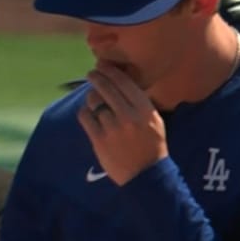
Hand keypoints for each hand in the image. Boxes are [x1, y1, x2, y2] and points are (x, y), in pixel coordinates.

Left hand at [77, 62, 167, 185]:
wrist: (146, 175)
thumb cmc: (151, 146)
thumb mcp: (155, 121)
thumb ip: (140, 103)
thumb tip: (122, 83)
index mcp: (145, 110)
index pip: (125, 83)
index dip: (112, 72)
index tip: (104, 65)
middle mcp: (129, 116)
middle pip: (107, 88)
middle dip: (97, 77)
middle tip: (92, 73)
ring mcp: (112, 128)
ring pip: (94, 101)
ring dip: (92, 96)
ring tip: (93, 96)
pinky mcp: (99, 139)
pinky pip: (85, 117)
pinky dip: (85, 112)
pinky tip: (87, 112)